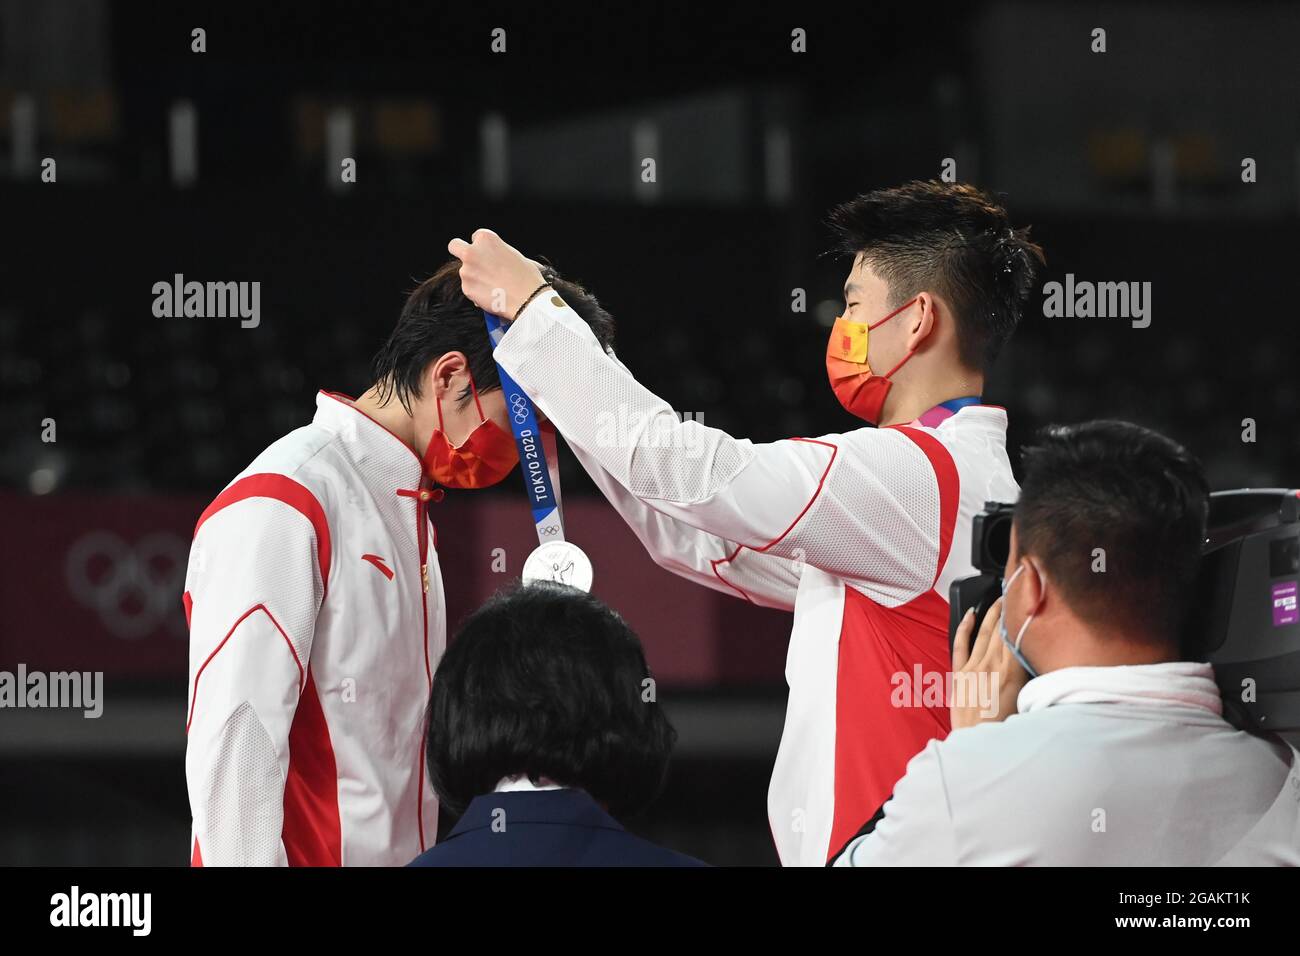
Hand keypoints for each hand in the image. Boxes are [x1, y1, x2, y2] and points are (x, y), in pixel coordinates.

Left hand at [447, 229, 546, 318]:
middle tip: (471, 261)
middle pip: (454, 246)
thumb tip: (497, 258)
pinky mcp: (466, 289)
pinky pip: (469, 289)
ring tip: (494, 286)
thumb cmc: (526, 277)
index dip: (482, 247)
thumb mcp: (515, 255)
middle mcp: (472, 252)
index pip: (475, 237)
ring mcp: (467, 271)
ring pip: (465, 272)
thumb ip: (499, 252)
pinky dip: (477, 292)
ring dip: (474, 278)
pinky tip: (492, 295)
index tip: (488, 255)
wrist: (528, 299)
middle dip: (460, 251)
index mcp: (486, 239)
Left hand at [949, 597, 1025, 729]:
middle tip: (1015, 591)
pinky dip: (964, 627)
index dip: (1021, 615)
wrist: (975, 744)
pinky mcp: (958, 674)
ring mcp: (972, 667)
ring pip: (983, 632)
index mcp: (1010, 672)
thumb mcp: (1028, 702)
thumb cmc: (1004, 729)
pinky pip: (960, 644)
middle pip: (1001, 629)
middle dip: (1008, 608)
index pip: (1016, 634)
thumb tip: (1038, 659)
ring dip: (991, 613)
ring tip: (999, 598)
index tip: (1028, 600)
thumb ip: (1031, 678)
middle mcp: (990, 665)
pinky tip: (970, 615)